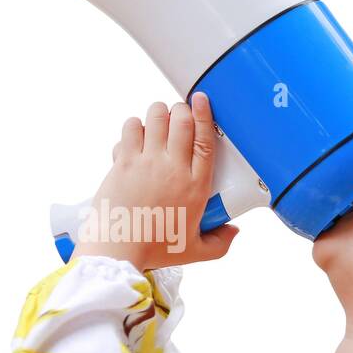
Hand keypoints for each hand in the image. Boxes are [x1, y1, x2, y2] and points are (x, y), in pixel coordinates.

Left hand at [71, 92, 238, 269]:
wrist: (118, 250)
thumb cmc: (154, 249)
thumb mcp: (195, 251)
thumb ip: (219, 243)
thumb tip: (234, 232)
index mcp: (195, 186)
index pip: (205, 140)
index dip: (205, 115)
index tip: (202, 101)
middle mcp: (173, 168)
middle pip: (182, 120)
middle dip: (181, 110)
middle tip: (179, 116)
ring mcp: (147, 162)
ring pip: (156, 116)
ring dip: (158, 113)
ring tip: (158, 121)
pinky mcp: (124, 162)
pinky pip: (131, 127)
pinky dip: (134, 126)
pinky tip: (136, 136)